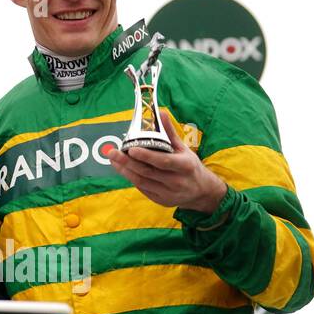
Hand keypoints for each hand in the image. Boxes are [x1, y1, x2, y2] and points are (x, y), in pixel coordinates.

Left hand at [107, 111, 226, 212]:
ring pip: (142, 181)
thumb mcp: (184, 149)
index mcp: (184, 166)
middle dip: (127, 162)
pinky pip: (142, 188)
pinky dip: (131, 178)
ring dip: (125, 170)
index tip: (131, 149)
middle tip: (112, 153)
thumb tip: (160, 112)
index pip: (163, 161)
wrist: (201, 192)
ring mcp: (168, 193)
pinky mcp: (161, 200)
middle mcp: (177, 181)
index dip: (146, 156)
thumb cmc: (190, 166)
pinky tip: (122, 169)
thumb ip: (170, 132)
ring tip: (113, 160)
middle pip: (147, 172)